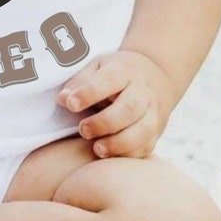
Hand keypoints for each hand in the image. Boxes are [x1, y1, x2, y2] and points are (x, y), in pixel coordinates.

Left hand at [57, 50, 179, 158]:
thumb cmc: (117, 73)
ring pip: (143, 130)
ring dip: (118, 143)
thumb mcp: (98, 66)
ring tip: (97, 149)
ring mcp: (153, 111)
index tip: (71, 104)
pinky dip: (129, 153)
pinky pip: (147, 146)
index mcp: (124, 70)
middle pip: (129, 108)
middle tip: (83, 130)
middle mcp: (142, 91)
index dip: (88, 93)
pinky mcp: (158, 130)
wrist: (158, 75)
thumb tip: (62, 99)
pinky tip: (111, 154)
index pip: (109, 79)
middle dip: (104, 123)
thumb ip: (79, 82)